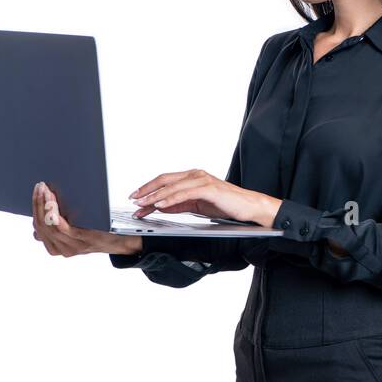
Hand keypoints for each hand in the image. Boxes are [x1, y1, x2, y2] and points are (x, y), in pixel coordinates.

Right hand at [31, 181, 141, 256]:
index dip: (35, 208)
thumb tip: (45, 208)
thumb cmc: (98, 230)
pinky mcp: (82, 240)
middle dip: (38, 204)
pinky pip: (62, 228)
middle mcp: (62, 249)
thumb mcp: (75, 228)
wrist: (122, 240)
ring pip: (48, 226)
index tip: (37, 192)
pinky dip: (53, 215)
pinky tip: (52, 204)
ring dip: (44, 205)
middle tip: (40, 187)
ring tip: (46, 190)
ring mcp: (72, 246)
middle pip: (41, 226)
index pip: (38, 228)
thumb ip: (60, 224)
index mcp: (57, 246)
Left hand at [129, 169, 278, 225]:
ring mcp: (202, 180)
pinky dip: (171, 199)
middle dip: (146, 190)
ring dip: (154, 196)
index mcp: (193, 177)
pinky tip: (160, 205)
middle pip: (164, 180)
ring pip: (172, 186)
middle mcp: (196, 175)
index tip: (135, 197)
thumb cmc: (226, 205)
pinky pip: (185, 193)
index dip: (148, 188)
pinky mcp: (209, 188)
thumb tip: (160, 206)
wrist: (249, 207)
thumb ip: (179, 204)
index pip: (165, 180)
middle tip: (133, 199)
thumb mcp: (197, 206)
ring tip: (142, 204)